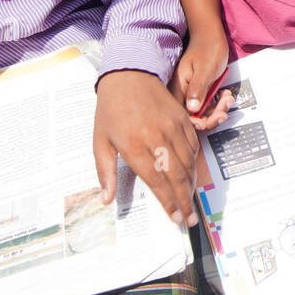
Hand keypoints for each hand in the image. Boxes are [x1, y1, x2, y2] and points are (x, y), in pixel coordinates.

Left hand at [94, 69, 198, 225]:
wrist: (130, 74)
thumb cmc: (111, 109)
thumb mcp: (100, 141)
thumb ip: (105, 172)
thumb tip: (107, 198)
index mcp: (135, 145)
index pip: (157, 181)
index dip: (167, 202)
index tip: (174, 218)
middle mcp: (158, 138)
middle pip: (177, 176)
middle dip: (185, 201)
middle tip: (189, 219)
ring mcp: (174, 128)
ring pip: (188, 163)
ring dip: (191, 186)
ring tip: (191, 204)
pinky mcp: (183, 120)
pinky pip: (193, 147)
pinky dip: (194, 165)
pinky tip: (191, 177)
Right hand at [172, 28, 230, 131]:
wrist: (212, 36)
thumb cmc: (208, 48)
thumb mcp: (205, 70)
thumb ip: (197, 89)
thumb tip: (192, 109)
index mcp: (178, 87)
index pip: (181, 114)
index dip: (195, 122)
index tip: (207, 120)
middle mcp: (182, 92)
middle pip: (192, 117)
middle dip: (210, 117)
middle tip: (223, 111)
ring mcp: (191, 92)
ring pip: (202, 112)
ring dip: (217, 110)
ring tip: (227, 99)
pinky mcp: (199, 91)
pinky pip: (207, 104)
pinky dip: (218, 103)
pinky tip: (226, 96)